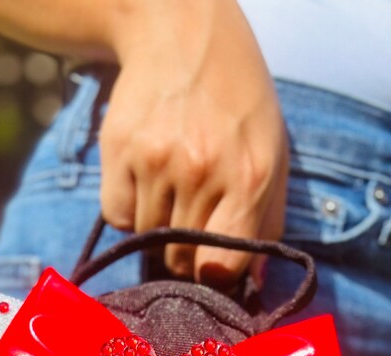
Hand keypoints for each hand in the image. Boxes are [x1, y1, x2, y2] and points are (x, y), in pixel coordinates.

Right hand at [101, 0, 287, 285]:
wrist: (184, 33)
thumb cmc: (238, 104)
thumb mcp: (273, 155)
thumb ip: (267, 224)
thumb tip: (253, 287)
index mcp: (249, 177)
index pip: (221, 268)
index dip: (214, 276)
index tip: (211, 266)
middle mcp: (201, 170)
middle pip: (180, 259)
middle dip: (184, 254)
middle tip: (191, 222)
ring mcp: (156, 160)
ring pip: (147, 241)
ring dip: (157, 229)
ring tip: (171, 189)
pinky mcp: (119, 151)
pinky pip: (117, 217)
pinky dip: (129, 210)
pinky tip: (145, 180)